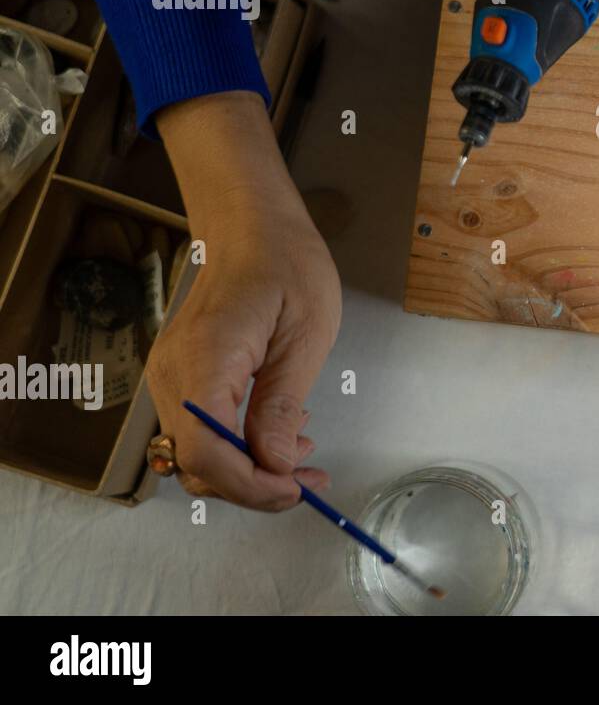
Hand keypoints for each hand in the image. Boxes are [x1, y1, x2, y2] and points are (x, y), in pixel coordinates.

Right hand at [150, 91, 341, 509]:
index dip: (249, 485)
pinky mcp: (181, 377)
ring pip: (197, 453)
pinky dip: (238, 446)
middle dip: (254, 485)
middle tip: (311, 481)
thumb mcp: (306, 333)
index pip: (206, 453)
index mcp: (204, 362)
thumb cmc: (286, 264)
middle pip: (197, 463)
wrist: (252, 225)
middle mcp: (174, 376)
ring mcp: (171, 377)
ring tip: (304, 459)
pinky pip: (200, 429)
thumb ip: (283, 403)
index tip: (296, 489)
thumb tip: (277, 465)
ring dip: (248, 469)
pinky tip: (281, 434)